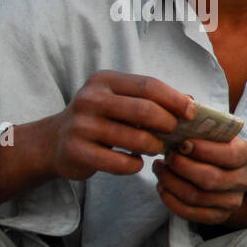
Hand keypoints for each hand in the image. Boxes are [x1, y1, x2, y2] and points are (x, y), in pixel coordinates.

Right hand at [47, 71, 194, 179]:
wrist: (53, 142)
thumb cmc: (100, 118)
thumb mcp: (120, 100)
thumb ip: (152, 99)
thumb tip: (193, 104)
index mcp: (104, 81)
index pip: (148, 85)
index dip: (175, 100)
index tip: (192, 113)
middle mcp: (90, 99)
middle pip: (145, 111)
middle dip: (168, 124)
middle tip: (174, 133)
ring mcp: (82, 126)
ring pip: (137, 140)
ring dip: (155, 147)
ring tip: (155, 147)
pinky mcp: (78, 152)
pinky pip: (122, 163)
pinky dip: (136, 165)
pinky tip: (135, 161)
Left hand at [153, 135, 246, 225]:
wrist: (223, 173)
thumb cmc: (212, 148)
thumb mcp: (214, 135)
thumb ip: (201, 130)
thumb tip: (176, 123)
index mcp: (246, 155)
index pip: (229, 155)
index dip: (203, 150)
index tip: (181, 144)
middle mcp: (244, 180)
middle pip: (210, 179)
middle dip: (181, 167)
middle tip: (167, 156)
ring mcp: (232, 202)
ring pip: (196, 196)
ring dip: (171, 182)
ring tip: (160, 169)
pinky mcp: (218, 216)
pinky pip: (190, 213)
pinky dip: (170, 200)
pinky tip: (162, 187)